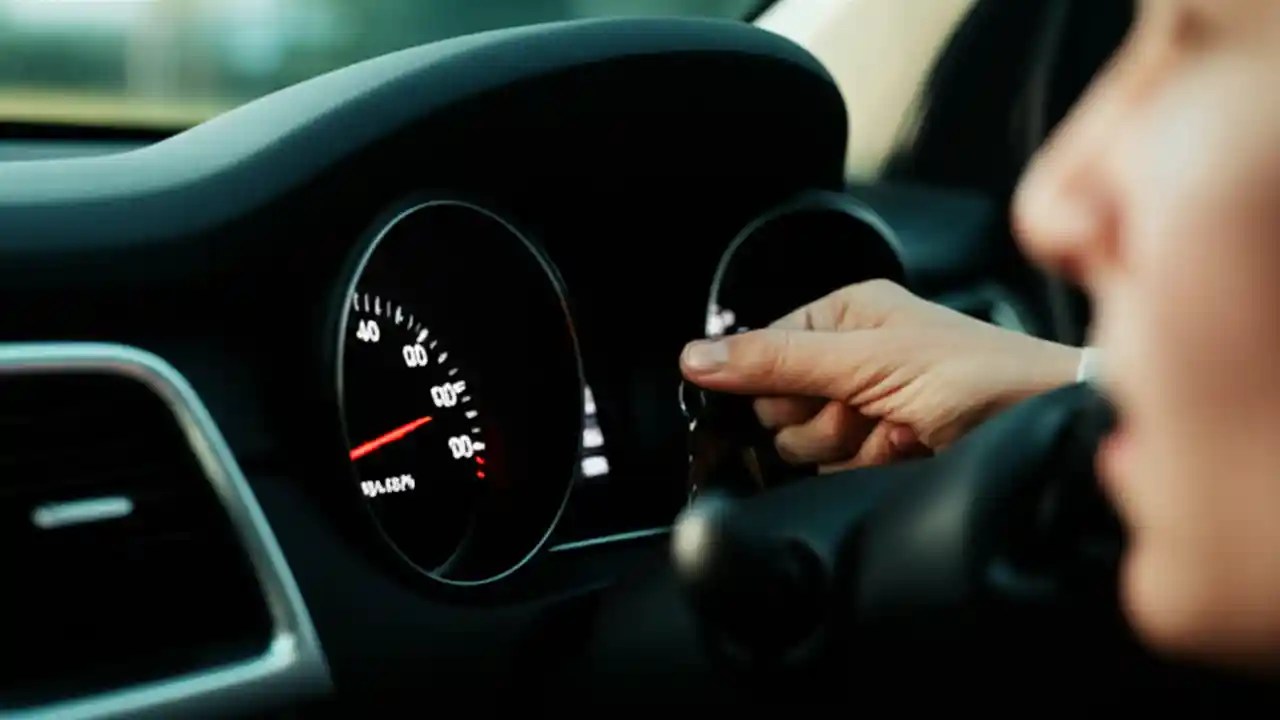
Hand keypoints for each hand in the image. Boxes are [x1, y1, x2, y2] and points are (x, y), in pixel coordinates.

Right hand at [680, 280, 1080, 469]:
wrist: (1046, 426)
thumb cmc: (981, 374)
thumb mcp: (868, 361)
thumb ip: (777, 360)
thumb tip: (697, 356)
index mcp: (844, 311)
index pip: (760, 349)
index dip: (773, 379)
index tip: (811, 389)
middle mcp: (850, 352)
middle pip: (777, 402)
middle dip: (817, 415)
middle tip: (865, 406)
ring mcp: (865, 401)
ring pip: (802, 442)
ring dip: (845, 444)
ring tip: (895, 427)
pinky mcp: (879, 445)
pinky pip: (835, 467)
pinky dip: (868, 464)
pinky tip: (905, 448)